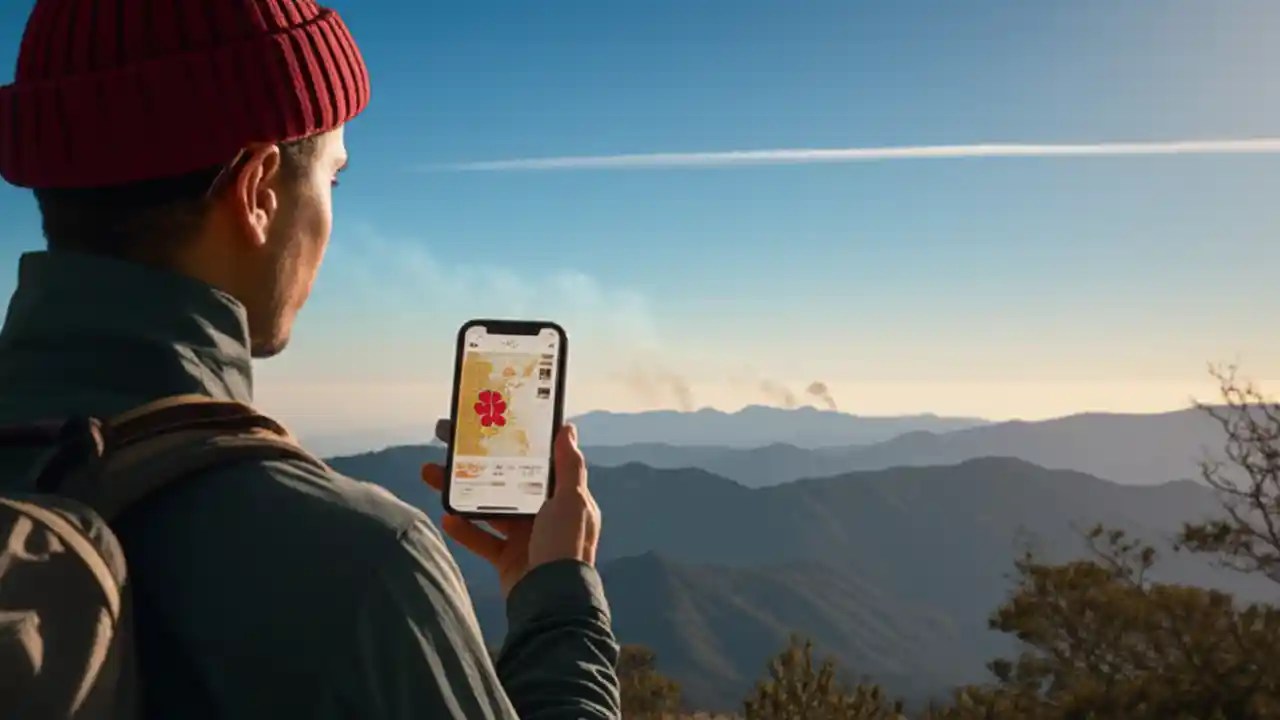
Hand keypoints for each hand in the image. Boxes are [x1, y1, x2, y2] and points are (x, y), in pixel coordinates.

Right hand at [421, 421, 600, 596]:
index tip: (487, 426)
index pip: (534, 462)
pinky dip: (464, 530)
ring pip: (487, 508)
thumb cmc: (567, 546)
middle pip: (504, 481)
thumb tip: (568, 429)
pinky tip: (446, 517)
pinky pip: (482, 540)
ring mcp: (525, 537)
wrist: (553, 601)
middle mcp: (544, 514)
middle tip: (447, 441)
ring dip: (461, 492)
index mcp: (562, 497)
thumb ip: (569, 466)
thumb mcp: (573, 501)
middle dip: (475, 463)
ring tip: (432, 473)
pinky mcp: (508, 558)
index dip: (511, 444)